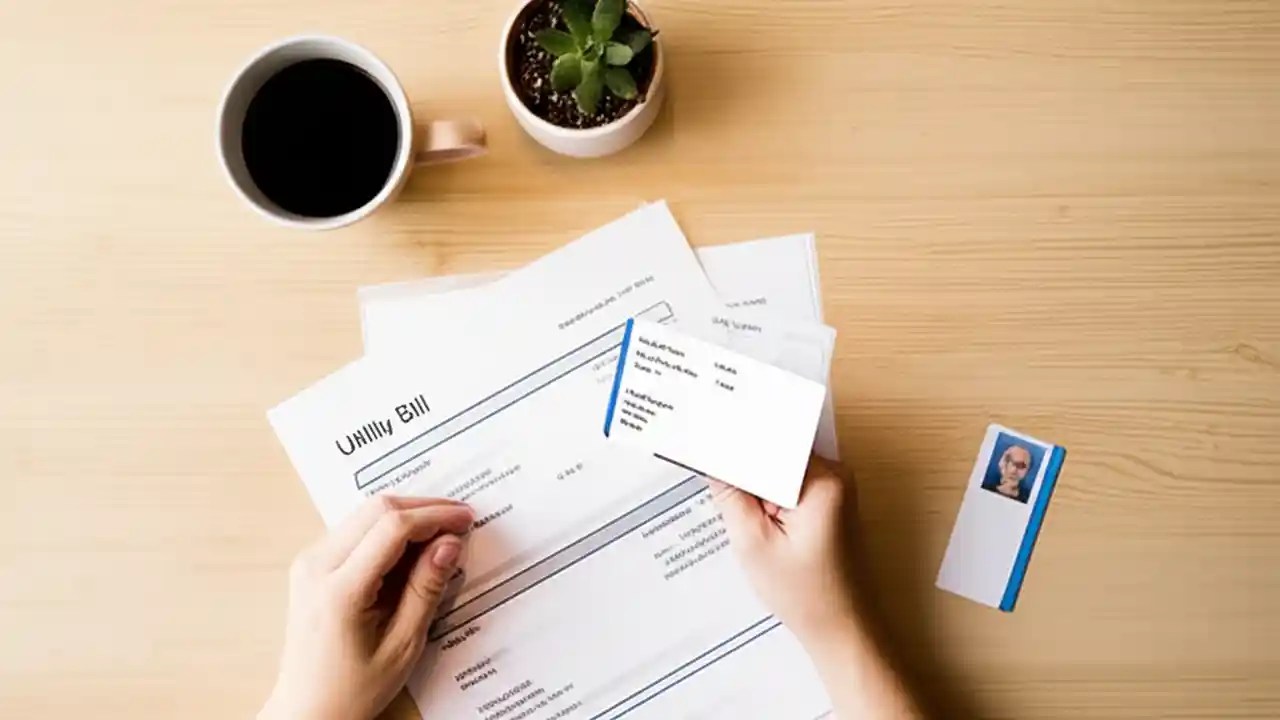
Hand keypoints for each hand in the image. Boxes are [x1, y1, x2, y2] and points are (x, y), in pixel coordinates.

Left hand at [259, 495, 473, 719]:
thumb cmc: (352, 689)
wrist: (307, 709)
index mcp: (340, 591)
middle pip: (376, 509)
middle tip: (459, 520)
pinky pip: (354, 529)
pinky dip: (388, 529)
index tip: (465, 519)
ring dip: (406, 516)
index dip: (435, 516)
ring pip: (365, 513)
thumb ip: (426, 589)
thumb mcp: (402, 646)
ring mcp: (309, 563)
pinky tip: (412, 547)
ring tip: (441, 535)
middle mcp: (316, 567)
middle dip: (423, 508)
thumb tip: (449, 544)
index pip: (392, 528)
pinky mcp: (312, 565)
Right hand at [709, 456, 863, 644]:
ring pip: (777, 467)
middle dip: (740, 464)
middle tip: (712, 479)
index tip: (701, 446)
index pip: (767, 443)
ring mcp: (833, 487)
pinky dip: (766, 495)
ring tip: (733, 504)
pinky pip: (787, 483)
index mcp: (822, 480)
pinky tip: (752, 517)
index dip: (731, 444)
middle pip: (773, 451)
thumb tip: (713, 458)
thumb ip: (731, 494)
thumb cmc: (807, 596)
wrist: (842, 629)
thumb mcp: (754, 543)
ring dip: (752, 483)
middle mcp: (834, 475)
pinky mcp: (827, 501)